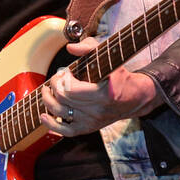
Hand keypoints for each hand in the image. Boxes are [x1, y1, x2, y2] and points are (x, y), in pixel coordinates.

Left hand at [38, 36, 163, 136]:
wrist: (136, 98)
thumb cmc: (121, 76)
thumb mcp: (110, 58)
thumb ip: (90, 47)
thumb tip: (70, 47)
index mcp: (102, 94)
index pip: (69, 90)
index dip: (61, 79)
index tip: (65, 72)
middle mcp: (96, 110)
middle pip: (62, 100)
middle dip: (54, 86)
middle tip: (57, 78)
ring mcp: (92, 121)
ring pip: (60, 114)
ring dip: (48, 101)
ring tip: (47, 91)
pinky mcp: (89, 128)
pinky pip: (66, 131)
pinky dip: (52, 125)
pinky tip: (43, 116)